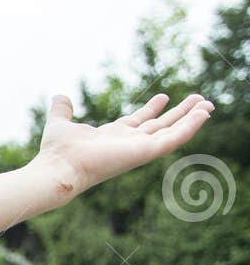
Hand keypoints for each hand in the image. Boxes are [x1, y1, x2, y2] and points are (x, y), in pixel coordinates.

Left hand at [38, 91, 214, 193]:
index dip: (152, 109)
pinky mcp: (146, 152)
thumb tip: (60, 96)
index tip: (164, 97)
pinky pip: (175, 138)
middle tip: (198, 99)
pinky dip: (190, 127)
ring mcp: (139, 148)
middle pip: (160, 126)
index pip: (138, 121)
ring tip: (208, 104)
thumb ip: (62, 110)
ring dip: (191, 119)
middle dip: (179, 113)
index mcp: (112, 136)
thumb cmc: (57, 151)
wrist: (59, 167)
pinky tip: (203, 114)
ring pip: (172, 132)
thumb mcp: (60, 122)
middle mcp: (128, 142)